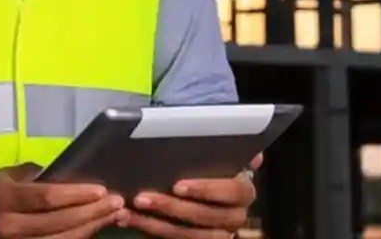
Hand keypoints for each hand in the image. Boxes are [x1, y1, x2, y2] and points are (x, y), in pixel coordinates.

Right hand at [0, 163, 127, 237]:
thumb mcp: (6, 175)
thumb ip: (37, 176)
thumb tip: (70, 176)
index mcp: (4, 200)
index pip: (46, 199)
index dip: (76, 195)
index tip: (102, 190)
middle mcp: (10, 227)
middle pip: (60, 223)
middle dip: (93, 213)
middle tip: (117, 202)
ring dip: (91, 229)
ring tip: (113, 216)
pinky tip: (93, 229)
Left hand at [118, 153, 262, 237]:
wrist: (206, 180)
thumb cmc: (210, 161)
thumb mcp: (218, 152)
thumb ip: (227, 149)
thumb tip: (253, 155)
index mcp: (243, 191)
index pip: (232, 192)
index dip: (206, 190)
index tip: (178, 185)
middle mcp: (235, 216)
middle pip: (206, 217)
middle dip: (172, 208)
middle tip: (143, 197)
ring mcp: (217, 234)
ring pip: (188, 234)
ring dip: (155, 223)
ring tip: (130, 210)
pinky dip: (149, 229)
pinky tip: (128, 218)